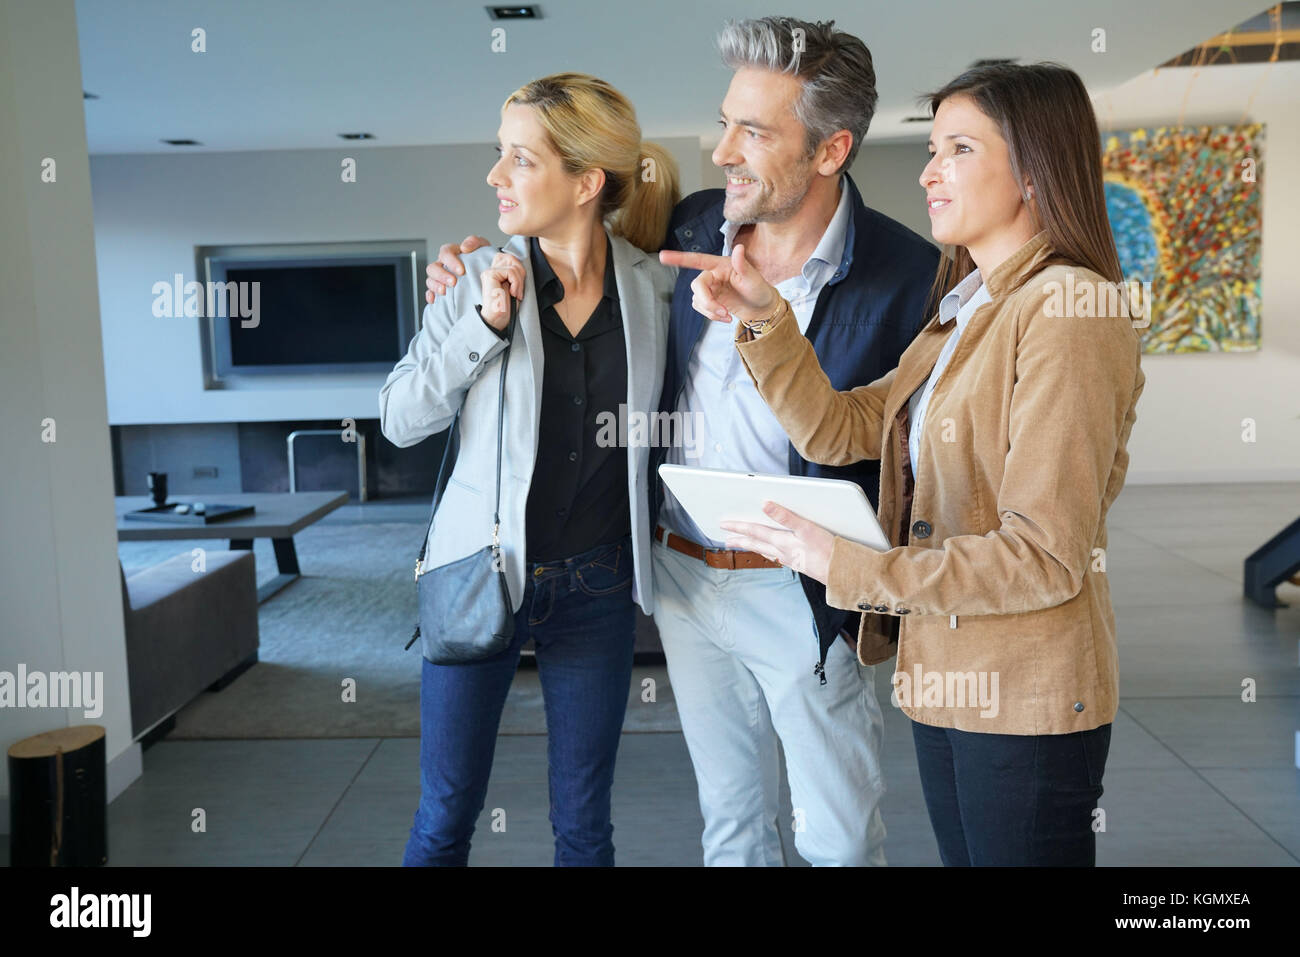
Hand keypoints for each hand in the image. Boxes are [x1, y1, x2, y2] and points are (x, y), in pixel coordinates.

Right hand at [426, 235, 492, 301]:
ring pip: (430, 280)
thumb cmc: (484, 259)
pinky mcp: (440, 290)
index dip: (450, 261)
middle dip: (441, 275)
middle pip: (433, 267)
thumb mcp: (483, 246)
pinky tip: (435, 299)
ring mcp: (440, 278)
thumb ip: (474, 241)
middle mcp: (443, 265)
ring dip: (435, 285)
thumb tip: (464, 247)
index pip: (445, 252)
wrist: (489, 274)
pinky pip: (430, 292)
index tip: (461, 270)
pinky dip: (430, 296)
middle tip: (453, 282)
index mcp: (452, 253)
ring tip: (444, 291)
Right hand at [479, 250, 524, 330]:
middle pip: (512, 258)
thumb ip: (516, 272)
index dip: (519, 270)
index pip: (511, 257)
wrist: (498, 319)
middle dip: (521, 274)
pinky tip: (513, 294)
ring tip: (516, 294)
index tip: (518, 287)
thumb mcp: (516, 285)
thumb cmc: (507, 307)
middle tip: (518, 291)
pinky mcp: (490, 274)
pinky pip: (511, 272)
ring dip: (519, 282)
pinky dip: (516, 283)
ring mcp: (489, 271)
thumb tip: (520, 261)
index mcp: (496, 271)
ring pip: (513, 265)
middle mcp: (491, 269)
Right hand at [659, 244, 777, 324]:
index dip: (679, 258)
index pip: (698, 260)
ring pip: (697, 300)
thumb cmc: (759, 290)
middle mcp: (712, 274)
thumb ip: (743, 265)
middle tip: (723, 312)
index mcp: (721, 265)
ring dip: (710, 311)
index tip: (662, 256)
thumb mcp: (754, 278)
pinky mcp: (709, 300)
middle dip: (707, 302)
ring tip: (727, 315)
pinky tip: (724, 316)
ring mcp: (710, 288)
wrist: (761, 309)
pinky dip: (710, 315)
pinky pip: (700, 308)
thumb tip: (739, 249)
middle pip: (697, 286)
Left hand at [719, 502, 833, 584]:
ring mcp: (789, 559)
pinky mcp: (798, 563)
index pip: (755, 532)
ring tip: (741, 545)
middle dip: (740, 540)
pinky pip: (775, 556)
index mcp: (782, 542)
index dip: (739, 527)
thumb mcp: (807, 529)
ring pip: (764, 551)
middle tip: (726, 539)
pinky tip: (770, 552)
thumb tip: (766, 505)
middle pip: (756, 544)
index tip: (724, 525)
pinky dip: (767, 552)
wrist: (841, 573)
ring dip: (751, 547)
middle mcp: (782, 552)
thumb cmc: (826, 550)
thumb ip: (786, 516)